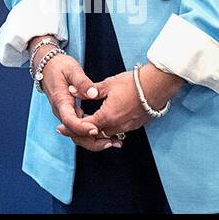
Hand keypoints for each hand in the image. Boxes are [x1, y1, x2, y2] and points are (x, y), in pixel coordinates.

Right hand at [33, 45, 116, 152]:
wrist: (47, 66)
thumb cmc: (59, 66)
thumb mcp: (71, 70)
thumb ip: (82, 82)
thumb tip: (93, 93)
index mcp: (61, 101)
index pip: (69, 121)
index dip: (82, 127)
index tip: (96, 128)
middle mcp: (62, 112)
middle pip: (74, 134)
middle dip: (92, 141)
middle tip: (111, 142)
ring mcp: (66, 115)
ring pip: (78, 135)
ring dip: (94, 141)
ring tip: (113, 142)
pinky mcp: (71, 114)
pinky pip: (80, 129)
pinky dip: (92, 134)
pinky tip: (107, 135)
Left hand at [70, 64, 184, 142]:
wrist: (157, 86)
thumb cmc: (133, 83)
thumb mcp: (107, 84)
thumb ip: (88, 91)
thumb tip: (72, 90)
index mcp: (107, 116)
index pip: (85, 127)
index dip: (71, 128)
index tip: (61, 128)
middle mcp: (117, 126)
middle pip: (95, 136)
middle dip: (81, 133)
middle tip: (69, 130)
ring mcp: (127, 127)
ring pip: (106, 135)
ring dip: (95, 132)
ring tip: (84, 126)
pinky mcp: (135, 125)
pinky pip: (117, 131)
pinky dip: (107, 130)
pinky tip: (102, 123)